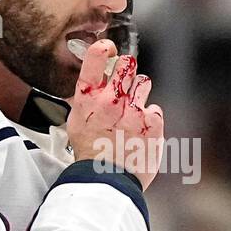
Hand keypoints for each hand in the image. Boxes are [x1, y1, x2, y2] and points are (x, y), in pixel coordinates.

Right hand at [66, 40, 164, 190]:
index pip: (95, 57)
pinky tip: (140, 131)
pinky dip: (150, 118)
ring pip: (144, 82)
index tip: (108, 48)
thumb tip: (92, 81)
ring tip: (131, 112)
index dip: (104, 48)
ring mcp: (133, 111)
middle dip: (126, 71)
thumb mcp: (75, 123)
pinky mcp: (153, 124)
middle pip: (127, 64)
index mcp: (88, 99)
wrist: (105, 183)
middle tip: (123, 84)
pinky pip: (155, 109)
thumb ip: (84, 100)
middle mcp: (110, 100)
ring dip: (139, 92)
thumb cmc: (89, 156)